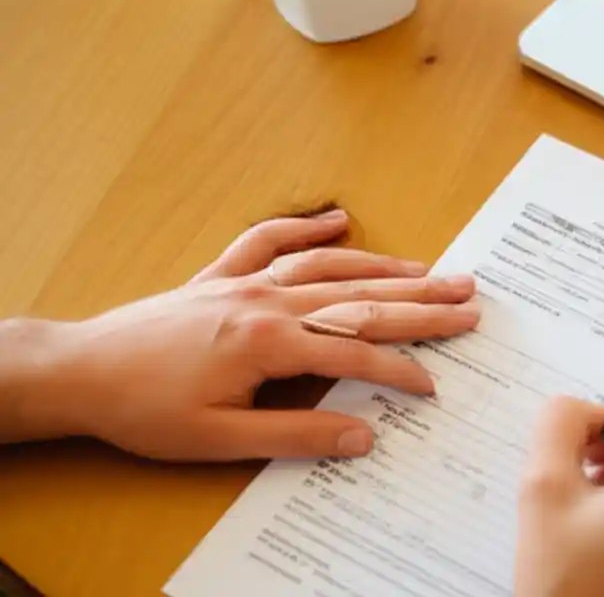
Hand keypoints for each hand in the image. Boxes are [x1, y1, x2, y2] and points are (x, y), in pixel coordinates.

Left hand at [0, 208, 479, 460]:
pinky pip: (270, 240)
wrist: (81, 370)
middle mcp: (266, 300)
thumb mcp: (222, 438)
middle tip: (470, 298)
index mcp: (270, 341)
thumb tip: (362, 437)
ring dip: (384, 266)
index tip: (434, 385)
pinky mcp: (221, 276)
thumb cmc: (146, 409)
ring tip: (432, 269)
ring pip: (330, 267)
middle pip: (360, 298)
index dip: (401, 370)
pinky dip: (306, 227)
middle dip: (420, 301)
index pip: (356, 352)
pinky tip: (338, 219)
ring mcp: (245, 282)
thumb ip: (298, 433)